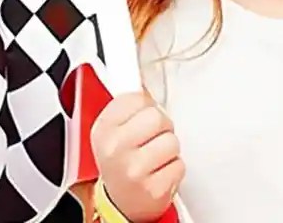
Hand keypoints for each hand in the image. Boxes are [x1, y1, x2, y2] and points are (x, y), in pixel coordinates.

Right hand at [91, 92, 183, 222]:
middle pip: (157, 117)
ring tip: (155, 157)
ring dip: (169, 149)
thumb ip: (127, 105)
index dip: (146, 105)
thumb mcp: (113, 130)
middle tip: (151, 137)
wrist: (122, 202)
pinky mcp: (154, 188)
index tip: (142, 112)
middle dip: (161, 126)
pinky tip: (159, 172)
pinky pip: (179, 164)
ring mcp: (135, 170)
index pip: (135, 98)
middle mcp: (115, 149)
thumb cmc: (121, 163)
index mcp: (103, 129)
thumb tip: (142, 80)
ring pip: (172, 141)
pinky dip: (174, 168)